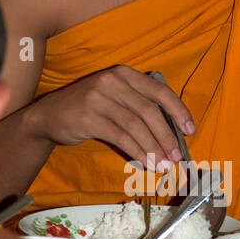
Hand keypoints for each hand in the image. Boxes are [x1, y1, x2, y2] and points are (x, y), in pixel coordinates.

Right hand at [31, 66, 193, 167]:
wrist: (48, 116)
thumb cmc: (88, 109)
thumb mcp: (114, 98)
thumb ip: (138, 106)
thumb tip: (171, 134)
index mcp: (124, 73)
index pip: (159, 90)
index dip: (178, 111)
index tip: (190, 130)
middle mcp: (112, 81)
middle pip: (149, 110)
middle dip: (167, 136)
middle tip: (177, 156)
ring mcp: (99, 97)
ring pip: (136, 125)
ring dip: (153, 148)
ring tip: (163, 165)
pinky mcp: (89, 116)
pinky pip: (120, 136)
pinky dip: (137, 151)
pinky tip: (146, 163)